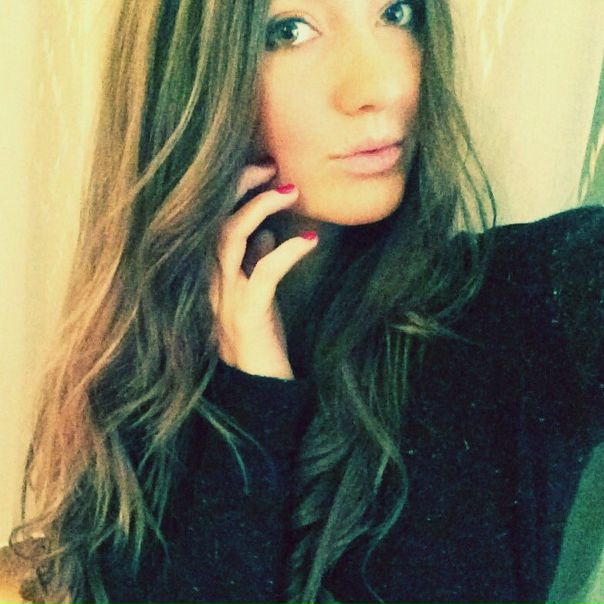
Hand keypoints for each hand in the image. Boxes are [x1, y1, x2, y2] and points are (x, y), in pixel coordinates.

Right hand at [209, 164, 318, 378]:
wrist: (259, 388)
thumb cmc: (260, 339)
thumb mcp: (256, 295)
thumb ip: (254, 263)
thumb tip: (267, 234)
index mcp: (212, 274)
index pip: (210, 220)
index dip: (231, 191)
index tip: (261, 170)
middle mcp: (210, 282)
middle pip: (212, 220)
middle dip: (238, 186)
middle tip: (271, 166)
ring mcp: (225, 299)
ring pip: (229, 239)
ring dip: (259, 208)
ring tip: (291, 190)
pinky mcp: (248, 315)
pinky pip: (263, 273)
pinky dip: (287, 252)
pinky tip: (310, 241)